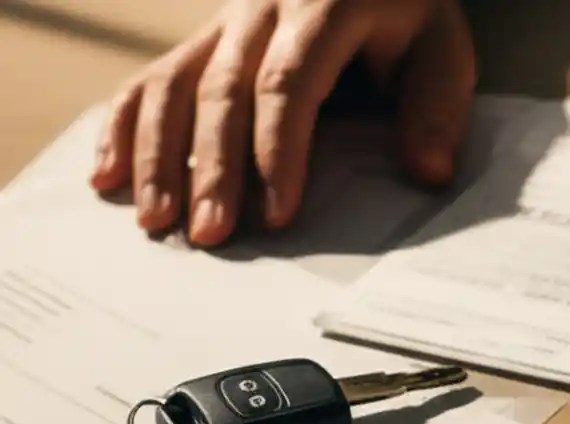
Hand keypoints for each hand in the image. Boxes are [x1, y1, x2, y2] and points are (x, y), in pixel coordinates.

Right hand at [89, 0, 475, 245]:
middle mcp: (263, 9)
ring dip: (158, 155)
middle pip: (223, 90)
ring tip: (156, 219)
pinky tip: (108, 174)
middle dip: (213, 168)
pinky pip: (152, 77)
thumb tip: (428, 172)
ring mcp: (224, 23)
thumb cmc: (406, 13)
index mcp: (323, 8)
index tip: (277, 213)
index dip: (278, 151)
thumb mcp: (441, 48)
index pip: (289, 84)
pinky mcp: (204, 40)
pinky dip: (124, 126)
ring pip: (174, 83)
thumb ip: (437, 108)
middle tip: (211, 234)